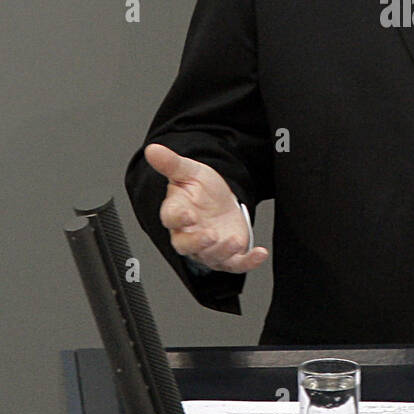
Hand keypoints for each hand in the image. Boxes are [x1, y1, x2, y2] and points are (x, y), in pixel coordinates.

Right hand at [144, 143, 267, 273]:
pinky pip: (236, 264)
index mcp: (177, 213)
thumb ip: (172, 163)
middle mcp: (189, 234)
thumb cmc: (201, 189)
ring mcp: (209, 248)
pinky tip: (260, 253)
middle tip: (209, 235)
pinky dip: (249, 262)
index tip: (187, 213)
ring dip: (222, 251)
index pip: (170, 219)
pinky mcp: (228, 255)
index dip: (177, 217)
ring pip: (211, 257)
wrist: (222, 200)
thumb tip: (152, 149)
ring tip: (235, 240)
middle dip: (197, 243)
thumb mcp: (189, 171)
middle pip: (185, 246)